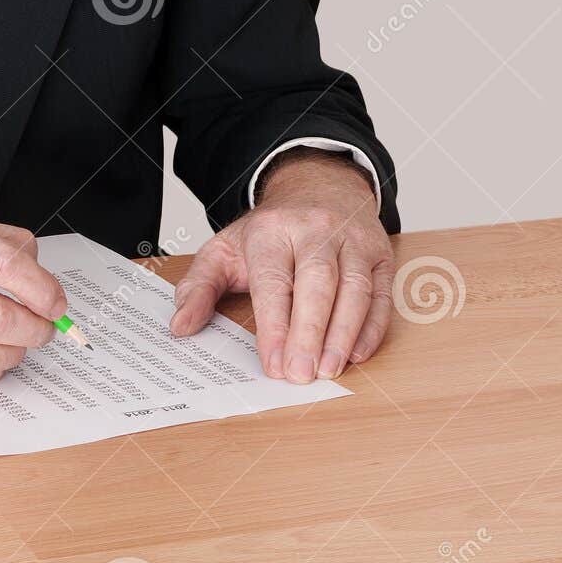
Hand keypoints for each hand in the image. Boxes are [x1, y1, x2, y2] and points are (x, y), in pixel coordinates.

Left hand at [169, 150, 393, 382]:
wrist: (319, 188)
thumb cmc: (270, 231)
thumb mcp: (223, 249)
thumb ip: (198, 287)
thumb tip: (180, 326)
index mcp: (271, 229)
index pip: (273, 280)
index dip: (273, 324)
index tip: (272, 363)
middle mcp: (316, 229)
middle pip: (317, 282)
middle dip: (309, 332)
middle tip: (301, 374)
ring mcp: (353, 240)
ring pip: (354, 288)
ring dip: (342, 333)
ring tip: (328, 370)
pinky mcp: (379, 254)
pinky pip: (380, 293)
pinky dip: (372, 327)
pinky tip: (356, 354)